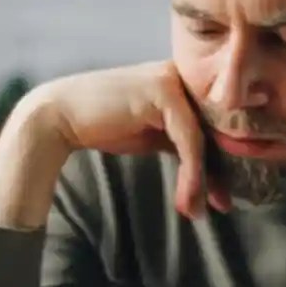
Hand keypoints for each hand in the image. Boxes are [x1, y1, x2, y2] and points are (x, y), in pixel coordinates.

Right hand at [0, 61, 227, 229]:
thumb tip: (217, 178)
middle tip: (223, 207)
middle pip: (216, 130)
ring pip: (204, 138)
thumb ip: (185, 146)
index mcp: (185, 81)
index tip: (224, 198)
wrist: (61, 116)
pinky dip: (191, 173)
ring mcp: (174, 79)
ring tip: (196, 212)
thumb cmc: (108, 125)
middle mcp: (184, 74)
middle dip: (221, 173)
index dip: (223, 162)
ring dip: (203, 180)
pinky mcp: (163, 91)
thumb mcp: (156, 137)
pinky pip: (188, 139)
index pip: (215, 125)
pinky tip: (185, 200)